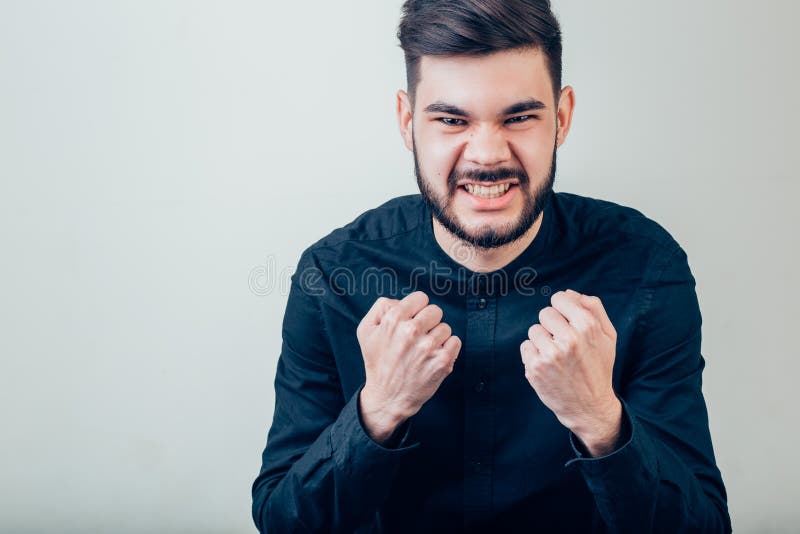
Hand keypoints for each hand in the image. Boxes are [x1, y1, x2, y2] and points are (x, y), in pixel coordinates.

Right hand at [357, 291, 461, 443]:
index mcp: (393, 320)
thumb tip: (400, 301)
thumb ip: (381, 307)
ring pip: (445, 327)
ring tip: (423, 351)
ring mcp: (428, 347)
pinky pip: (455, 341)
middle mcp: (411, 331)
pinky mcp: (443, 361)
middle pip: (435, 310)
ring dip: (436, 338)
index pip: (420, 298)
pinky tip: (433, 357)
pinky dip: (448, 349)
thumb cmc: (378, 361)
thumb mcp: (366, 330)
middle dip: (428, 322)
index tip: (412, 321)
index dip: (416, 309)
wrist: (388, 397)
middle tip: (418, 338)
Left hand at [520, 289, 621, 455]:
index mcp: (587, 326)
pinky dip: (533, 355)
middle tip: (564, 344)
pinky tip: (548, 366)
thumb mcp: (607, 336)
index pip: (559, 298)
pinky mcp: (535, 368)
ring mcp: (550, 354)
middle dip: (553, 326)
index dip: (562, 309)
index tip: (567, 323)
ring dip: (543, 341)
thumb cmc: (599, 368)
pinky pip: (526, 347)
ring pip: (534, 330)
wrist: (589, 406)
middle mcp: (568, 338)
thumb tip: (570, 293)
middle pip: (545, 313)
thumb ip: (594, 309)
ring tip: (557, 357)